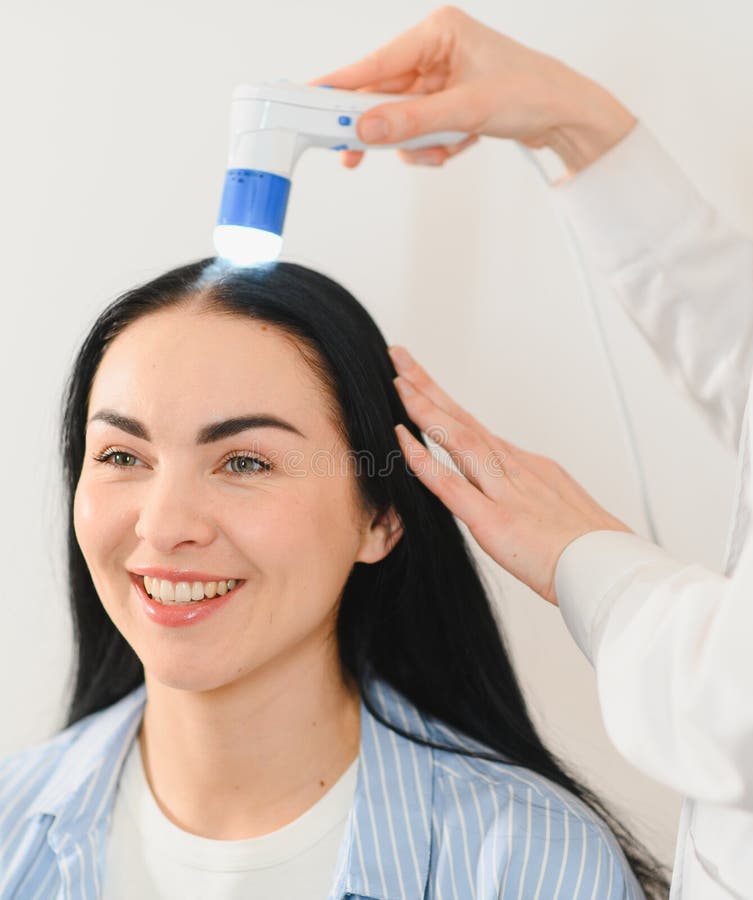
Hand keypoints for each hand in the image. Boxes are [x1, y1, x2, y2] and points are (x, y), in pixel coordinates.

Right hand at [310, 6, 635, 175]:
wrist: (569, 116)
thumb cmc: (532, 93)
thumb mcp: (466, 110)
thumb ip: (411, 121)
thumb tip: (366, 130)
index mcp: (437, 33)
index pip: (376, 63)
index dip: (341, 87)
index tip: (309, 101)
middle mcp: (436, 51)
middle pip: (384, 95)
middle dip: (380, 129)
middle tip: (352, 154)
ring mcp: (442, 78)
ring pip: (402, 119)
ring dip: (415, 143)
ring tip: (439, 151)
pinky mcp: (450, 102)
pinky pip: (421, 130)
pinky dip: (433, 146)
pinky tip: (455, 147)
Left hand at [387, 345, 631, 604]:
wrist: (613, 570)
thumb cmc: (591, 552)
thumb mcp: (556, 513)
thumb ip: (527, 499)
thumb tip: (511, 498)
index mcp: (527, 468)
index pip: (476, 427)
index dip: (446, 404)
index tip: (421, 382)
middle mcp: (514, 469)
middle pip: (463, 419)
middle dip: (429, 387)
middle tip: (401, 357)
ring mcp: (504, 491)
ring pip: (458, 438)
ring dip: (425, 409)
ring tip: (398, 383)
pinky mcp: (494, 520)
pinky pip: (451, 484)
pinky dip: (423, 460)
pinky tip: (401, 439)